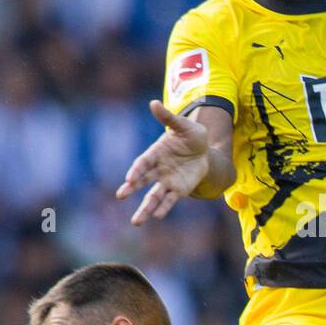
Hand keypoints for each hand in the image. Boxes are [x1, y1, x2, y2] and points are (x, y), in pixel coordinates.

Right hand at [116, 100, 210, 224]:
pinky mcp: (178, 190)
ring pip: (153, 196)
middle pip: (142, 180)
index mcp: (155, 153)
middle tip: (120, 195)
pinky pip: (169, 200)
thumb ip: (168, 118)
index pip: (143, 162)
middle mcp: (158, 169)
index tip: (130, 178)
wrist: (205, 150)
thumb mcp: (182, 125)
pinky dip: (164, 208)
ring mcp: (167, 181)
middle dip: (132, 188)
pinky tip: (158, 216)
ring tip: (136, 222)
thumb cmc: (191, 135)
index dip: (137, 169)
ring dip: (145, 208)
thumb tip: (154, 103)